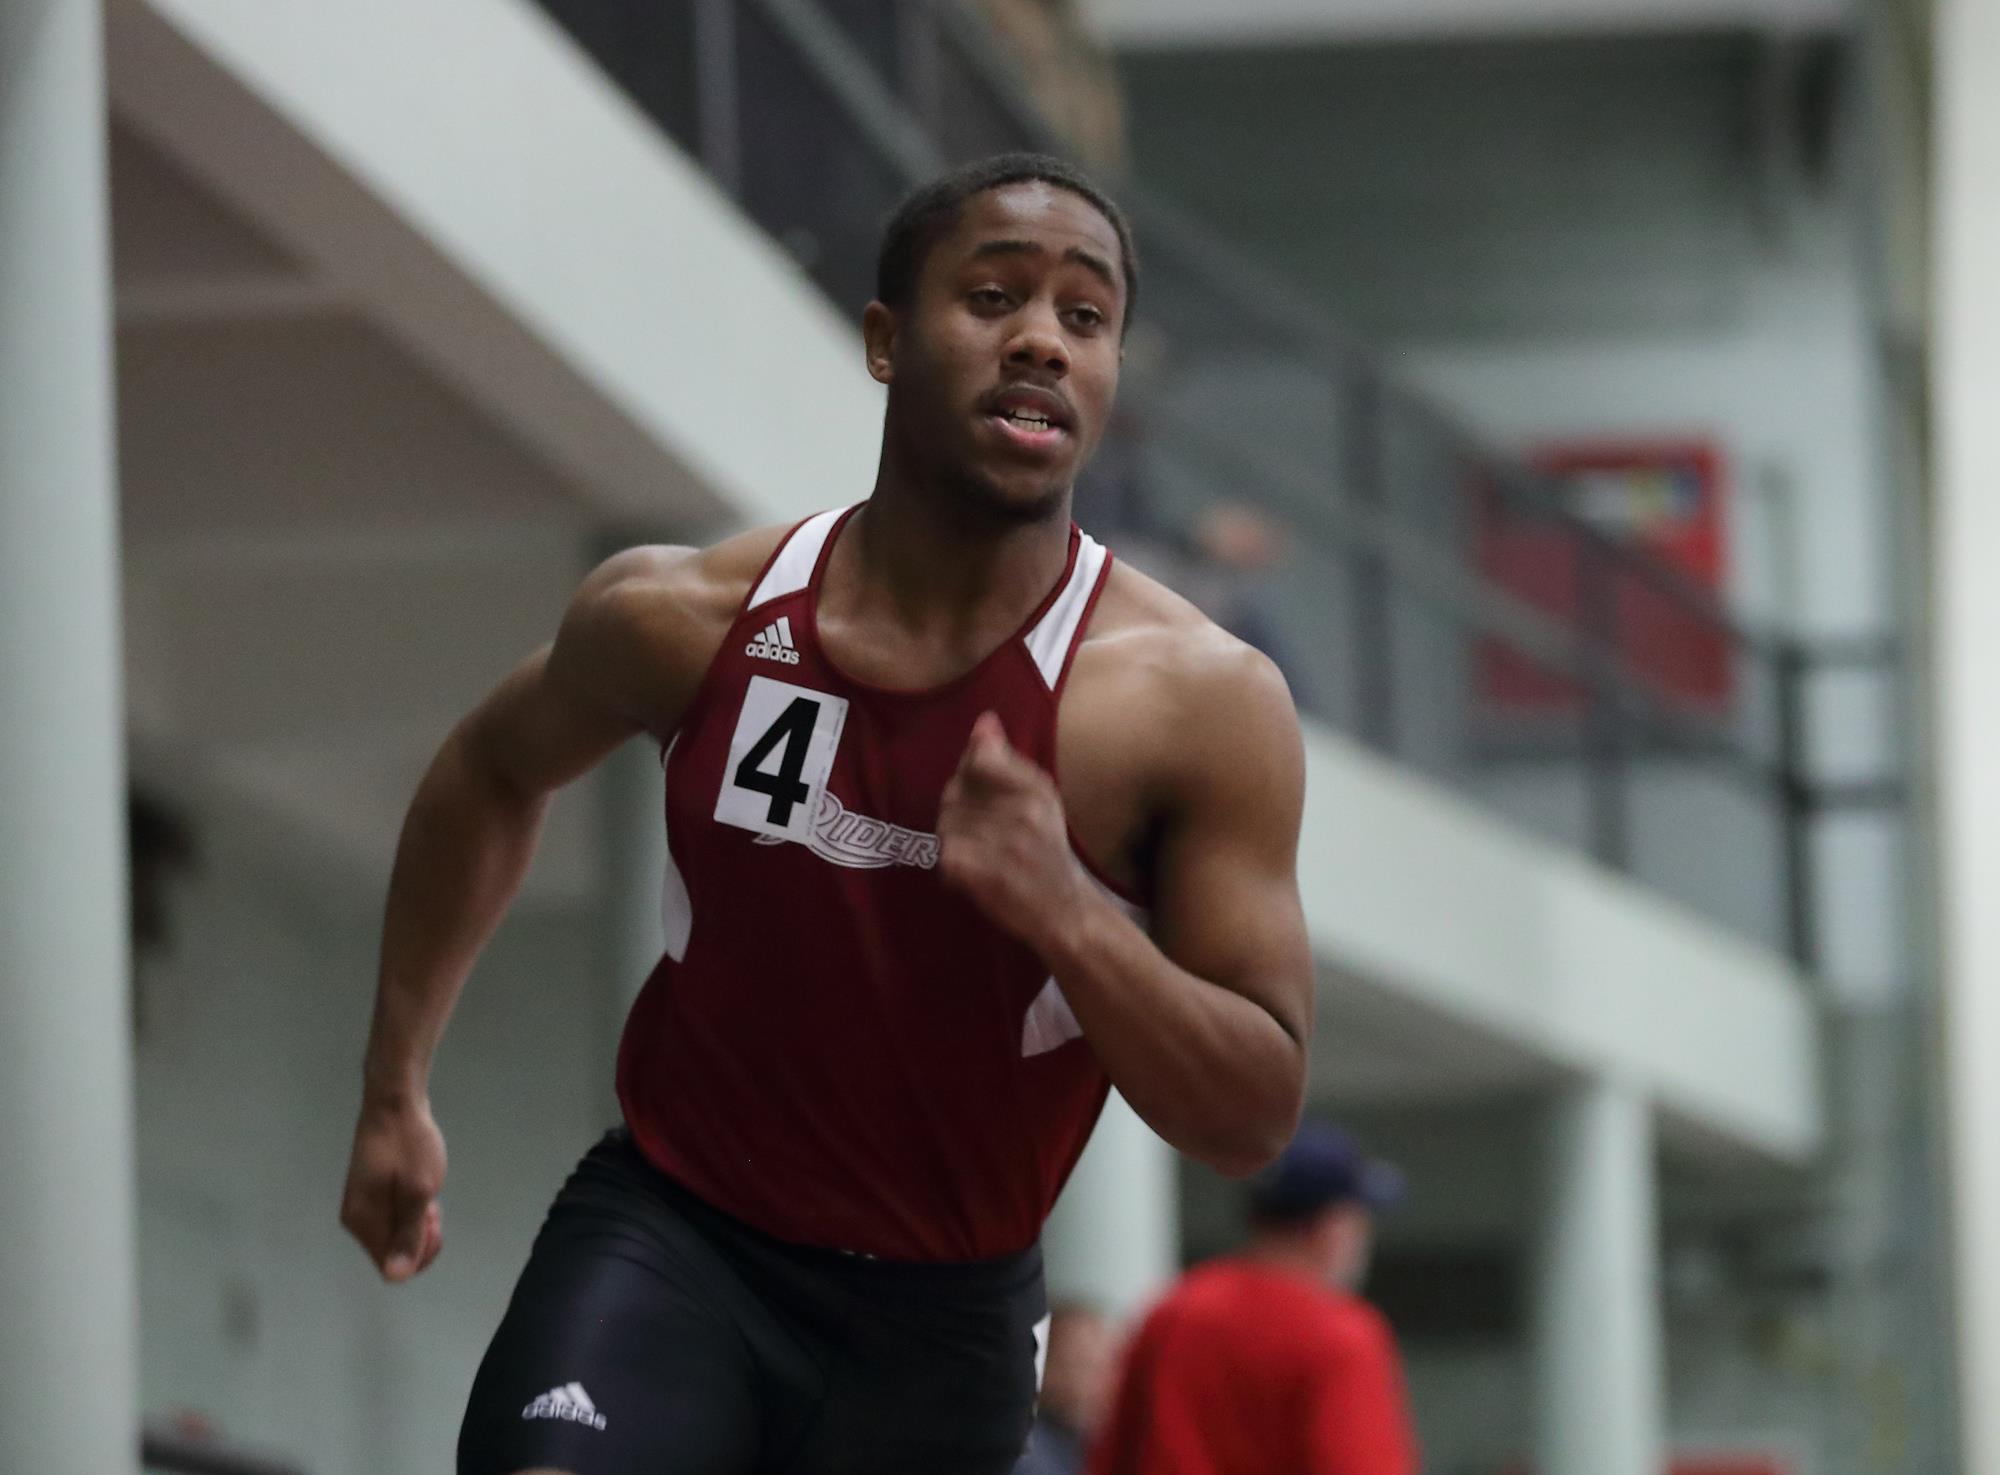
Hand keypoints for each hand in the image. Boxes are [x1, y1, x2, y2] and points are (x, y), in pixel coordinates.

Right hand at [339, 1094, 445, 1281]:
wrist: (395, 1102)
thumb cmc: (409, 1145)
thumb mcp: (419, 1192)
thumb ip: (408, 1235)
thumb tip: (395, 1277)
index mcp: (362, 1222)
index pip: (390, 1266)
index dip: (417, 1253)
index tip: (431, 1223)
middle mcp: (356, 1219)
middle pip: (392, 1253)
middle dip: (420, 1238)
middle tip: (432, 1206)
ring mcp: (363, 1205)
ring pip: (396, 1234)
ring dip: (418, 1222)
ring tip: (428, 1193)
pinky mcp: (371, 1192)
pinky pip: (395, 1217)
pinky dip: (412, 1209)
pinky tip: (421, 1189)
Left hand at [938, 712, 1092, 956]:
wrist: (1067, 911)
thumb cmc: (1046, 850)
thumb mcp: (1037, 798)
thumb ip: (1006, 760)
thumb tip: (984, 720)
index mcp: (1037, 788)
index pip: (979, 761)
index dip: (966, 777)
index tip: (977, 797)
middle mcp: (1026, 811)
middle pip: (955, 795)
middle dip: (956, 814)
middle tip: (977, 836)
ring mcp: (1009, 845)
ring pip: (948, 826)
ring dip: (953, 843)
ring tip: (975, 856)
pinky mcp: (992, 876)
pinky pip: (948, 856)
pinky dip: (951, 867)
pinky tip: (967, 874)